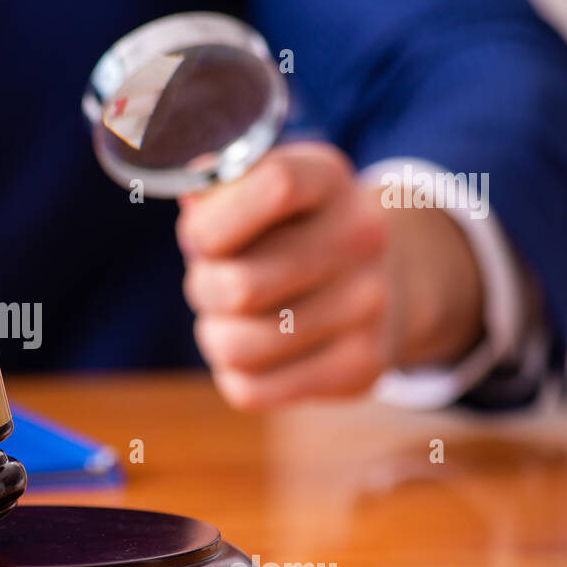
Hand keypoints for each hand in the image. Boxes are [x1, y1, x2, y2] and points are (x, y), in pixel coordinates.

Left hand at [177, 142, 483, 409]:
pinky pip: (250, 389)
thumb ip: (216, 190)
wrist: (374, 281)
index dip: (212, 223)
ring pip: (237, 346)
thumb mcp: (256, 191)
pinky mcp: (361, 367)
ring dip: (216, 334)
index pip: (273, 186)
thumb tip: (191, 195)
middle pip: (239, 287)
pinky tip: (259, 351)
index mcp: (327, 177)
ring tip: (235, 318)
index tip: (200, 237)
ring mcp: (370, 307)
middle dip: (203, 288)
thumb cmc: (284, 233)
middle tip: (213, 281)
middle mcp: (362, 237)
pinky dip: (236, 374)